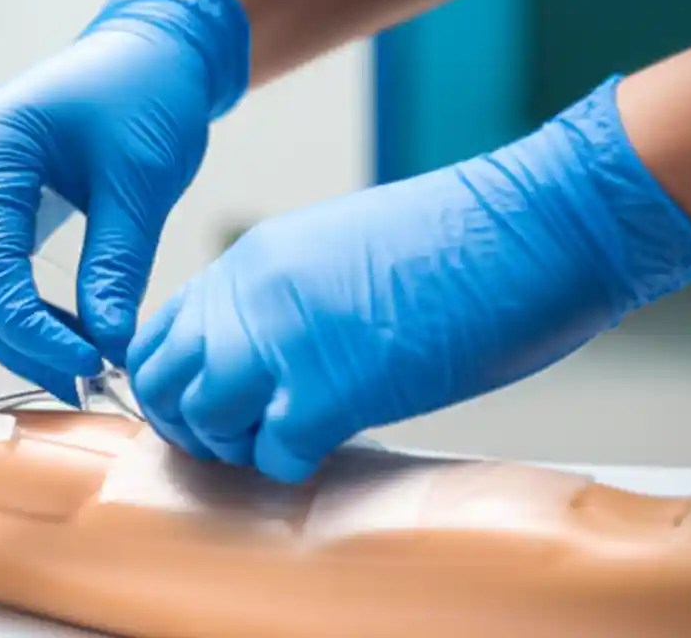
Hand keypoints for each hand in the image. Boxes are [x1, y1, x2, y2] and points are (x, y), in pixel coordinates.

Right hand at [0, 0, 248, 401]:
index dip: (30, 325)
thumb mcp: (139, 183)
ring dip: (3, 331)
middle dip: (15, 338)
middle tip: (77, 382)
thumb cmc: (148, 97)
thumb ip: (116, 266)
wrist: (150, 50)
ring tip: (60, 373)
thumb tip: (107, 347)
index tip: (85, 364)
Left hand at [128, 77, 690, 481]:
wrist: (532, 225)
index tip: (207, 406)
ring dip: (237, 448)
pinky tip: (329, 446)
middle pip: (162, 383)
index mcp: (248, 265)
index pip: (158, 336)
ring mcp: (285, 341)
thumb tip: (252, 362)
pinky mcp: (332, 388)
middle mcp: (250, 298)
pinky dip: (293, 467)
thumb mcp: (331, 254)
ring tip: (286, 442)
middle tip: (238, 439)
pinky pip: (274, 456)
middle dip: (189, 426)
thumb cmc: (454, 242)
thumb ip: (274, 303)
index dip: (174, 383)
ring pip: (203, 420)